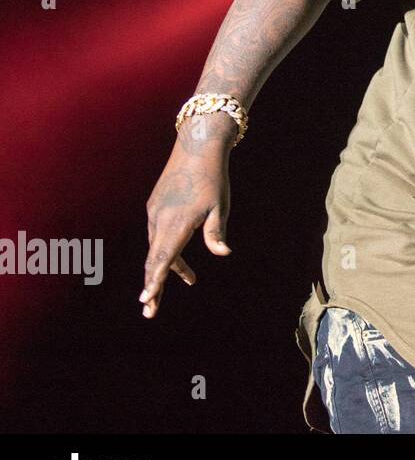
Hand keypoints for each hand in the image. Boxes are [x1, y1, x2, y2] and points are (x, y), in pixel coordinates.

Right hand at [140, 140, 232, 317]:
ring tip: (191, 280)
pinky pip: (158, 234)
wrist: (196, 148)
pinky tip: (183, 257)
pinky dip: (167, 249)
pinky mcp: (156, 206)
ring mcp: (155, 212)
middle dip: (152, 286)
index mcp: (176, 222)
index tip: (147, 299)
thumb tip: (223, 254)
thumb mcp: (219, 206)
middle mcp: (159, 219)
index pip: (162, 258)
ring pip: (157, 247)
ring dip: (167, 267)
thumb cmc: (213, 178)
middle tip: (149, 311)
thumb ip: (216, 232)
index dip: (155, 281)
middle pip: (153, 259)